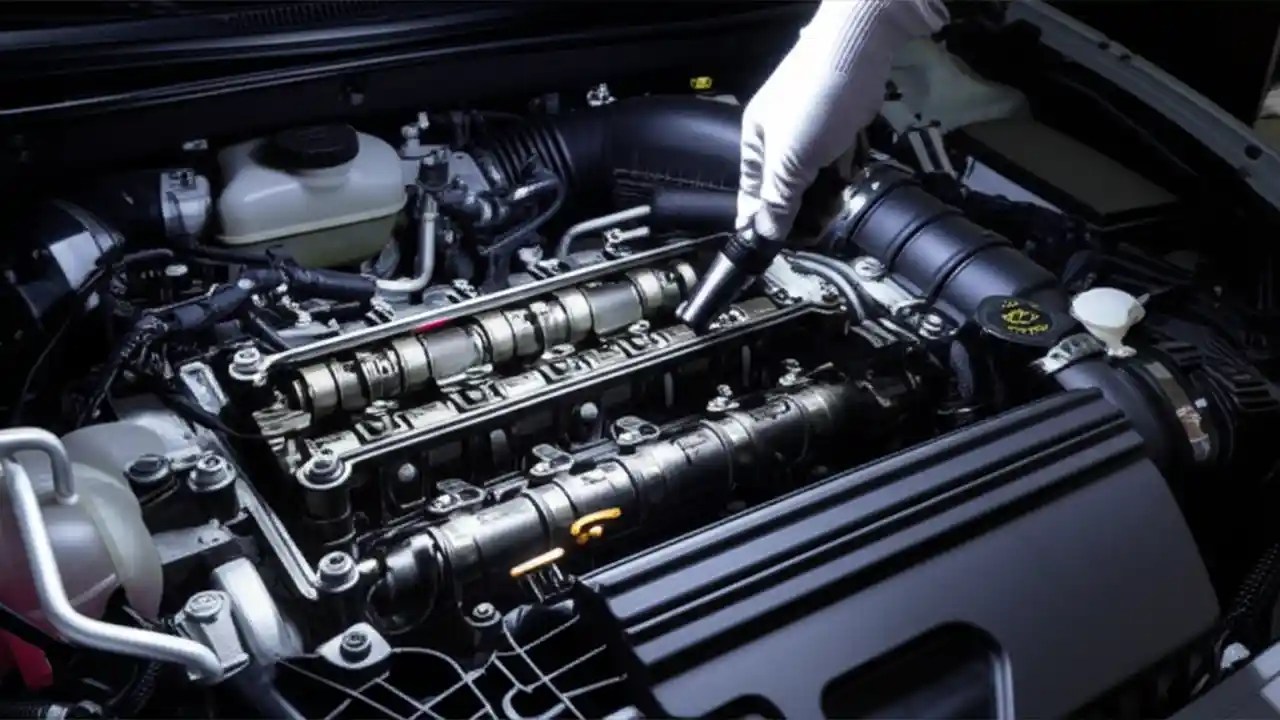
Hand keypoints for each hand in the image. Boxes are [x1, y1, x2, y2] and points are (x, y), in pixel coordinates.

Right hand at [737, 0, 946, 239]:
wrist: (856, 52)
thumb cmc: (813, 103)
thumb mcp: (789, 160)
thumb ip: (777, 199)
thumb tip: (765, 234)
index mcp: (756, 142)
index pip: (751, 192)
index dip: (758, 220)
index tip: (768, 247)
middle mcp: (780, 138)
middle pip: (786, 187)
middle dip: (800, 208)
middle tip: (814, 228)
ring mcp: (812, 132)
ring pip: (815, 176)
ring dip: (826, 191)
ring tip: (836, 201)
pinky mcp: (840, 127)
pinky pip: (838, 159)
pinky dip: (845, 168)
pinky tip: (851, 174)